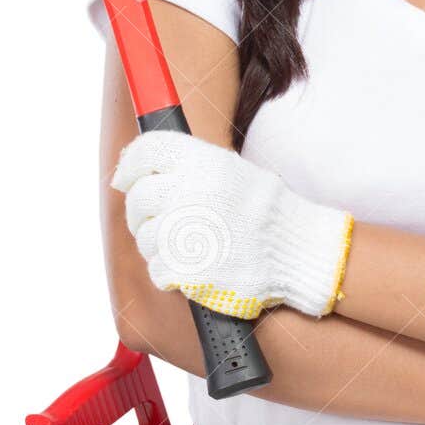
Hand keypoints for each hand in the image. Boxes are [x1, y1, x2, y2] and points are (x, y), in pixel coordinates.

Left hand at [111, 129, 354, 319]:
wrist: (300, 251)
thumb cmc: (267, 213)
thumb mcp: (233, 171)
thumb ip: (188, 167)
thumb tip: (135, 172)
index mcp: (204, 162)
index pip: (147, 151)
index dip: (129, 165)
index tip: (124, 179)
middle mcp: (191, 191)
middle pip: (139, 198)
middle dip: (142, 213)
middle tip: (159, 221)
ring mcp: (187, 231)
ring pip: (146, 238)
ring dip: (160, 245)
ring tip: (190, 247)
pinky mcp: (187, 269)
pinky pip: (158, 270)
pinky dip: (171, 273)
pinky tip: (195, 267)